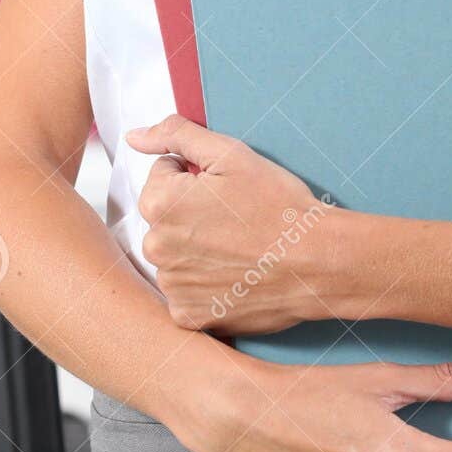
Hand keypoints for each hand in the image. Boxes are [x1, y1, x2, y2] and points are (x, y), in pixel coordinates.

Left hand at [127, 115, 335, 334]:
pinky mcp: (188, 316)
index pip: (163, 177)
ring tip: (238, 248)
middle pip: (165, 218)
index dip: (196, 177)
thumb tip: (135, 137)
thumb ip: (176, 135)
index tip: (226, 191)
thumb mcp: (231, 155)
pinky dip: (204, 285)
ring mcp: (171, 286)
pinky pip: (185, 293)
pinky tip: (233, 275)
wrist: (316, 261)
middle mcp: (155, 247)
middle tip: (235, 219)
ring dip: (196, 250)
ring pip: (175, 255)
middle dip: (191, 213)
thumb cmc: (278, 206)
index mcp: (160, 204)